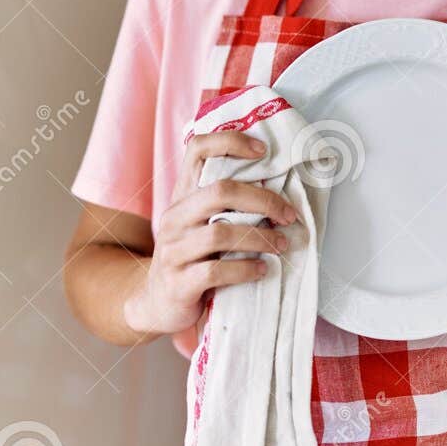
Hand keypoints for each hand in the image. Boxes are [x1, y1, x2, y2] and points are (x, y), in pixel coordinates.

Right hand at [122, 128, 300, 337]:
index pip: (198, 150)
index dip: (231, 142)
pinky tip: (262, 269)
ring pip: (221, 233)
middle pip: (220, 191)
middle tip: (288, 215)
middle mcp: (175, 217)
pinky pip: (216, 270)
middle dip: (263, 200)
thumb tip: (276, 185)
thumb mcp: (202, 223)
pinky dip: (246, 269)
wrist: (157, 303)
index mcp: (183, 195)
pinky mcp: (178, 283)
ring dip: (261, 238)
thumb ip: (226, 204)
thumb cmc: (192, 257)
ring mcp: (173, 250)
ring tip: (281, 245)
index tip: (264, 150)